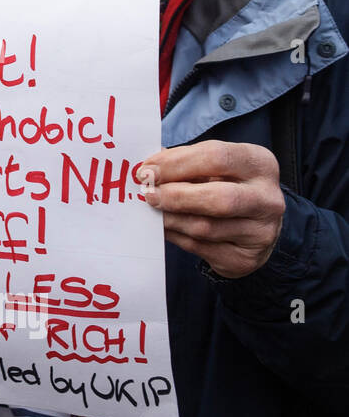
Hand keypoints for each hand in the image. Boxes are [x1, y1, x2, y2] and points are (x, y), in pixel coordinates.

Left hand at [138, 140, 284, 278]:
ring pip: (205, 228)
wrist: (254, 227)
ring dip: (170, 219)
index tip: (147, 170)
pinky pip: (200, 248)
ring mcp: (261, 232)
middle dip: (176, 196)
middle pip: (219, 199)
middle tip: (148, 194)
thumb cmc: (226, 186)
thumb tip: (147, 169)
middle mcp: (268, 199)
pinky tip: (166, 227)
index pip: (217, 157)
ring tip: (153, 211)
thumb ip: (183, 164)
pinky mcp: (246, 259)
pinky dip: (175, 236)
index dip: (177, 164)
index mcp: (260, 164)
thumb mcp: (213, 168)